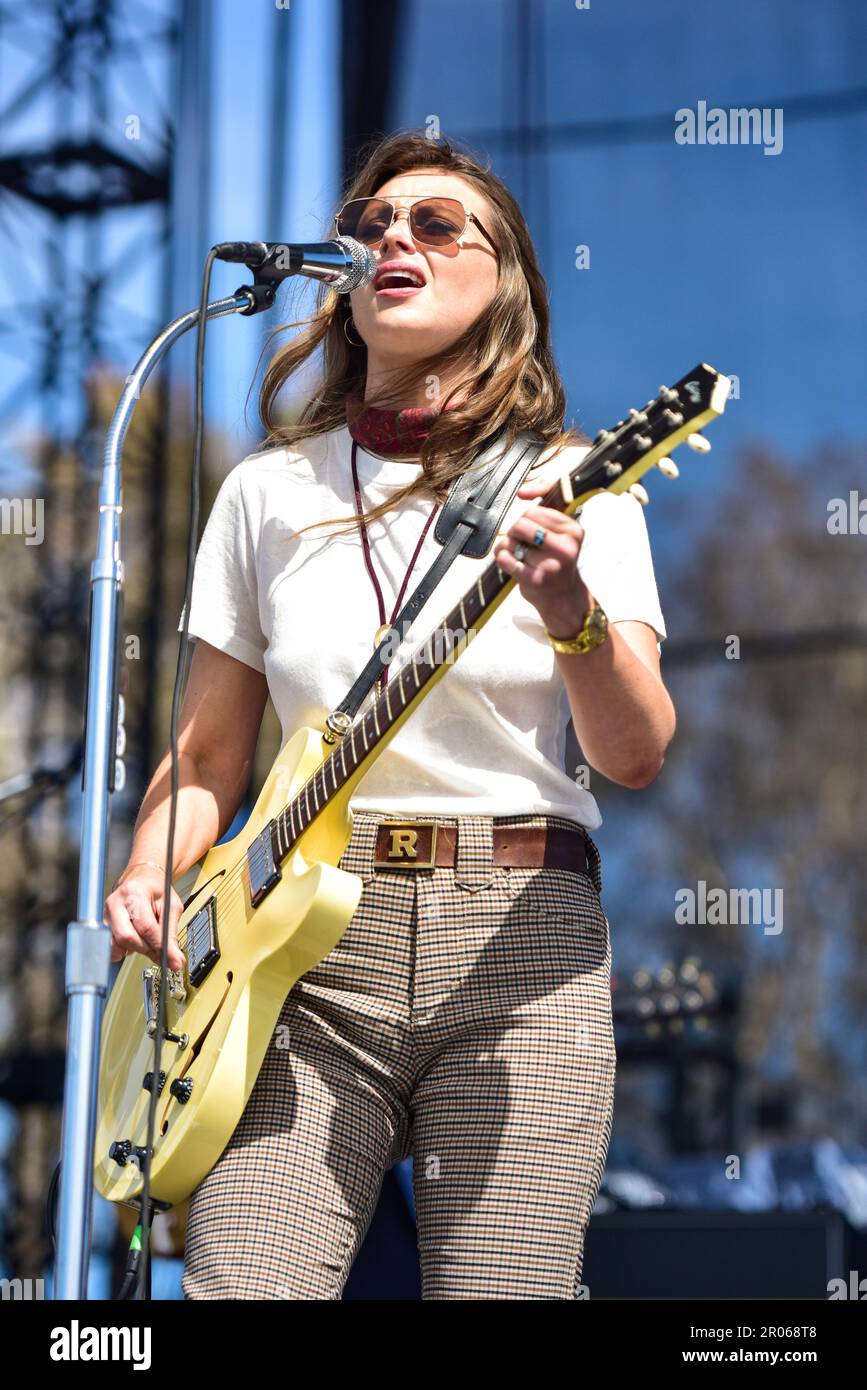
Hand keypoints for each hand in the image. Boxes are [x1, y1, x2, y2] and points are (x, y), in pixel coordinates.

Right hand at [105, 864, 185, 971]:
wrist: (142, 879)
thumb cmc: (156, 890)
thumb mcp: (171, 906)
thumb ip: (172, 934)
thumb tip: (175, 960)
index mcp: (134, 893)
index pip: (145, 927)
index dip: (159, 945)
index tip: (171, 958)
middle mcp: (115, 903)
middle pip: (126, 937)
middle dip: (144, 947)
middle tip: (156, 946)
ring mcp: (106, 915)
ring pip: (117, 945)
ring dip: (134, 949)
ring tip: (145, 938)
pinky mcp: (102, 926)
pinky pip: (111, 947)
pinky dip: (125, 949)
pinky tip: (134, 938)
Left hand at [493, 478, 591, 633]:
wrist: (563, 598)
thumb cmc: (557, 561)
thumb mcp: (561, 534)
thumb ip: (545, 509)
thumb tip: (522, 491)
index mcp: (573, 531)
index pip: (536, 510)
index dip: (524, 514)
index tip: (522, 515)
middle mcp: (566, 547)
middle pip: (522, 522)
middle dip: (515, 530)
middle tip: (521, 541)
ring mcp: (551, 565)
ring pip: (512, 540)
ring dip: (508, 545)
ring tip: (518, 553)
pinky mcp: (536, 580)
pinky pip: (507, 558)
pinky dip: (502, 557)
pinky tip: (508, 560)